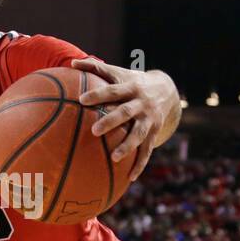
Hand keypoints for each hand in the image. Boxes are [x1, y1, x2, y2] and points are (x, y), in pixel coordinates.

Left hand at [73, 59, 174, 180]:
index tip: (82, 100)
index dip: (98, 94)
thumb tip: (72, 62)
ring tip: (113, 157)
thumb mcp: (119, 72)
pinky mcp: (155, 133)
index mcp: (131, 87)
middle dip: (111, 121)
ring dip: (127, 146)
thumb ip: (96, 68)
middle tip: (94, 130)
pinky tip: (129, 178)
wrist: (167, 89)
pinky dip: (139, 164)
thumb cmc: (132, 81)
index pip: (113, 91)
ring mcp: (149, 119)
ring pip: (139, 134)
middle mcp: (141, 104)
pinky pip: (147, 150)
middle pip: (125, 113)